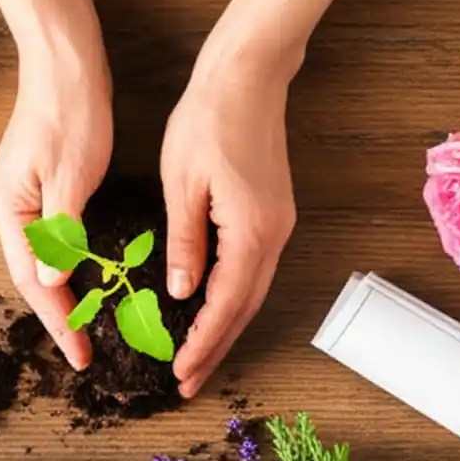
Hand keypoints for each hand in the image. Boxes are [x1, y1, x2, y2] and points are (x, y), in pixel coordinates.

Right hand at [0, 0, 111, 370]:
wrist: (65, 65)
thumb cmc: (69, 114)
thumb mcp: (70, 177)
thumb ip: (60, 233)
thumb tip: (49, 283)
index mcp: (8, 211)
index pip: (33, 282)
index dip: (58, 321)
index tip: (80, 355)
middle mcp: (6, 210)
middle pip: (31, 278)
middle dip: (58, 317)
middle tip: (85, 353)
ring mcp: (19, 200)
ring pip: (40, 262)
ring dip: (61, 297)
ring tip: (86, 330)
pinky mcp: (37, 190)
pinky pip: (49, 242)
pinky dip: (67, 268)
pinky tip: (83, 283)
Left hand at [161, 63, 295, 397]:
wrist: (248, 78)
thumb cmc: (209, 122)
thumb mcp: (182, 185)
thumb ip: (185, 243)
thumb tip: (182, 293)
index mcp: (252, 232)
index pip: (225, 304)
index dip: (203, 343)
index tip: (181, 372)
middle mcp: (274, 236)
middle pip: (245, 308)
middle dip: (217, 348)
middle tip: (189, 382)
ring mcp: (278, 226)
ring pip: (252, 292)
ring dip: (225, 327)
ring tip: (198, 357)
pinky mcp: (273, 214)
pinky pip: (253, 270)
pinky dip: (232, 298)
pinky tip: (212, 309)